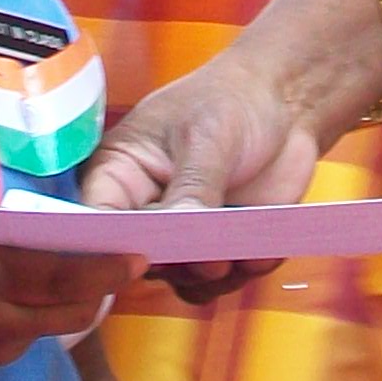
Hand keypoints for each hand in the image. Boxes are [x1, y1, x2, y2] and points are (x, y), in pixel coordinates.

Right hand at [0, 203, 143, 370]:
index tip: (137, 252)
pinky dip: (56, 307)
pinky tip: (55, 284)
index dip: (103, 266)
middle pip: (73, 306)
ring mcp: (0, 347)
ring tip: (104, 266)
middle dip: (108, 283)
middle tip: (135, 257)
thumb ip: (9, 225)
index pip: (58, 273)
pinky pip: (41, 330)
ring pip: (63, 322)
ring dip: (87, 297)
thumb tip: (59, 228)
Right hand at [79, 44, 331, 303]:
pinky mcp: (217, 246)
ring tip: (245, 253)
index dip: (114, 244)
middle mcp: (141, 209)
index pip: (97, 219)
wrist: (284, 100)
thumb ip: (192, 188)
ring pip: (180, 279)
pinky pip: (220, 280)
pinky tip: (263, 252)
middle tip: (211, 257)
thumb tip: (180, 236)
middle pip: (137, 259)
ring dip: (213, 275)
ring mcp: (180, 231)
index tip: (150, 253)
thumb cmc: (230, 100)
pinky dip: (242, 273)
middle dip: (177, 263)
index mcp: (118, 172)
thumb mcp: (208, 138)